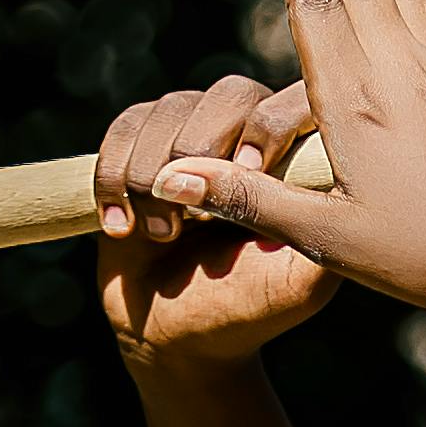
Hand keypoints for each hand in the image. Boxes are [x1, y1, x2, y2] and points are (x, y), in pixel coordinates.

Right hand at [95, 76, 334, 368]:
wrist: (179, 334)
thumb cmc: (250, 308)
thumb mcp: (296, 286)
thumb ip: (312, 236)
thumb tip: (310, 176)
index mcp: (298, 158)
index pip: (293, 103)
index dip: (267, 128)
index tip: (247, 177)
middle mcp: (249, 133)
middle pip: (230, 92)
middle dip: (203, 151)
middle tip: (195, 217)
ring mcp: (192, 133)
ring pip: (169, 108)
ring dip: (155, 174)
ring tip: (165, 235)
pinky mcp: (141, 147)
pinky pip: (122, 129)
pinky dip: (113, 178)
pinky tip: (120, 228)